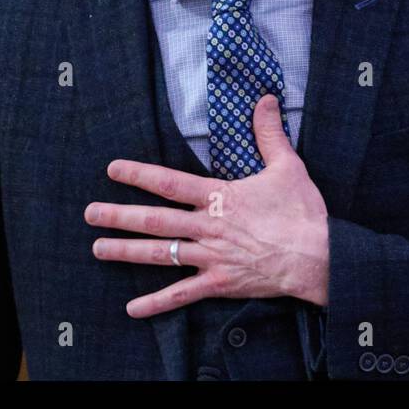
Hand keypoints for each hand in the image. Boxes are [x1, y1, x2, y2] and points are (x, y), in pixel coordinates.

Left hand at [84, 94, 329, 317]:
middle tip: (89, 213)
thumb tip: (265, 100)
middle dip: (118, 216)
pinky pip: (181, 295)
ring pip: (159, 254)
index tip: (113, 170)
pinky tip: (132, 308)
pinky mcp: (219, 284)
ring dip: (125, 251)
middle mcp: (207, 227)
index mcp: (218, 197)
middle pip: (153, 220)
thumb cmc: (302, 212)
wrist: (319, 257)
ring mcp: (210, 258)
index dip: (138, 175)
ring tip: (97, 248)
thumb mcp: (287, 166)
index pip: (169, 183)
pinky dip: (156, 303)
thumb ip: (269, 133)